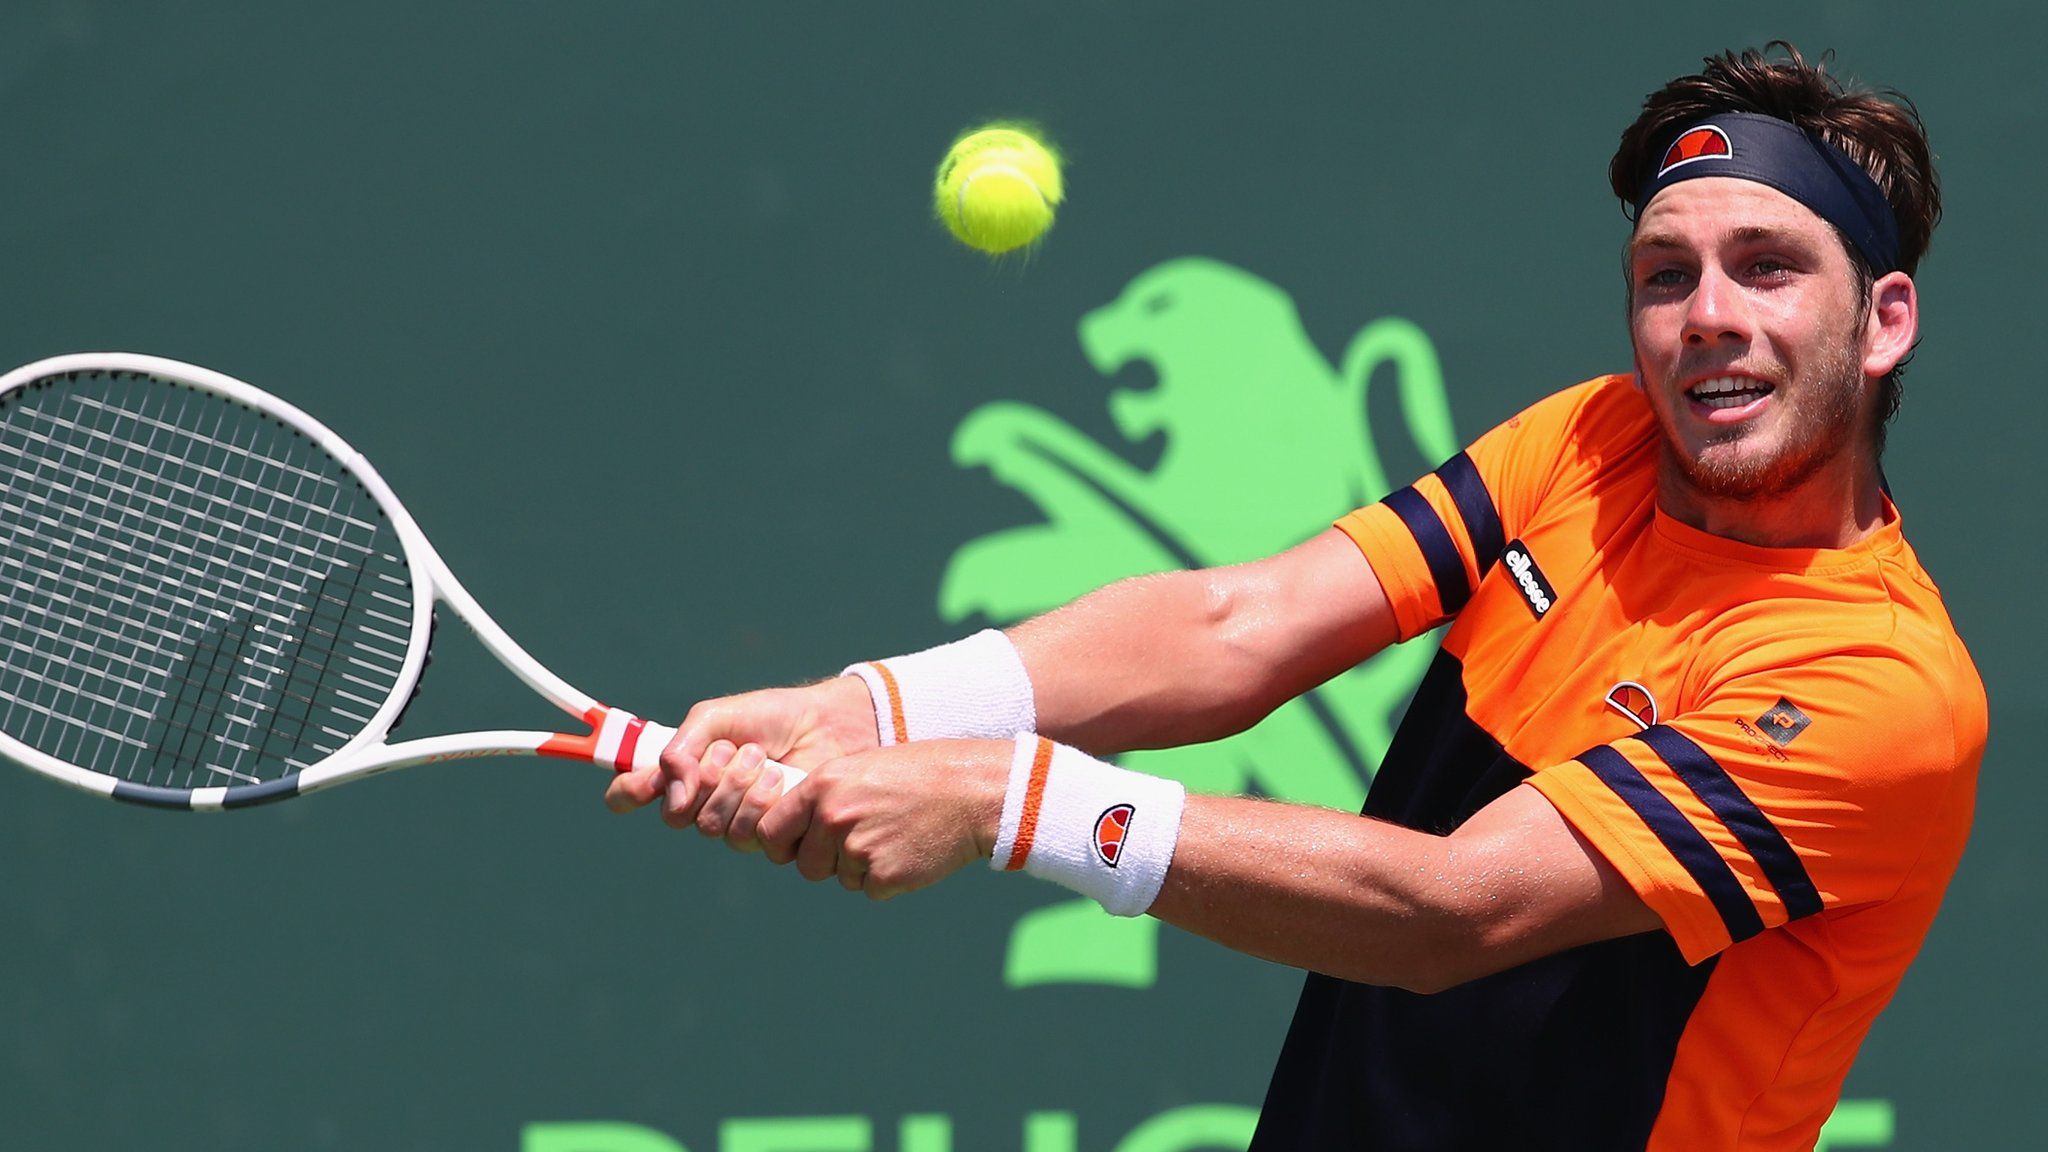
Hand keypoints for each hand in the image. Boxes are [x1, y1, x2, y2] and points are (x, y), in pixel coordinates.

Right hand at [603, 677, 877, 845]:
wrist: (828, 723)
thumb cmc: (771, 716)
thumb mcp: (716, 718)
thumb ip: (682, 749)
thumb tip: (672, 799)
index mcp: (682, 770)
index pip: (634, 793)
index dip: (629, 793)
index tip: (641, 784)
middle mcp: (703, 801)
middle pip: (677, 816)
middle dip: (705, 779)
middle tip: (732, 751)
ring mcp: (734, 822)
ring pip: (712, 827)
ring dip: (736, 788)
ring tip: (762, 760)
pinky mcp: (770, 836)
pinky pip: (749, 836)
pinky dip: (762, 803)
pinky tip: (781, 780)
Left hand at [752, 739, 1010, 899]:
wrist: (971, 791)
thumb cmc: (919, 775)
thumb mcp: (861, 768)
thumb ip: (825, 797)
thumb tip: (793, 830)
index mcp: (822, 786)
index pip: (771, 831)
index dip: (783, 843)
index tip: (796, 846)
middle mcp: (834, 818)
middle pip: (806, 865)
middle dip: (827, 861)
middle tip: (862, 842)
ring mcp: (858, 849)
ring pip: (842, 877)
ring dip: (862, 867)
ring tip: (895, 835)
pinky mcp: (884, 876)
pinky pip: (871, 889)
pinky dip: (888, 878)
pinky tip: (909, 850)